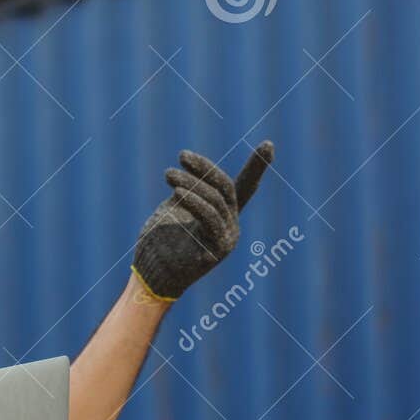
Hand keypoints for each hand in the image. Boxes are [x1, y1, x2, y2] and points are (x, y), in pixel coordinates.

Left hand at [132, 142, 273, 301]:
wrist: (150, 276)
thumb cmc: (158, 243)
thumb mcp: (174, 208)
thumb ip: (188, 191)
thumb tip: (192, 175)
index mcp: (223, 216)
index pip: (245, 187)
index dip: (256, 167)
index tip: (269, 144)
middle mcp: (231, 227)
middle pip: (226, 188)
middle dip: (204, 168)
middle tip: (181, 156)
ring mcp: (227, 239)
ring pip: (217, 201)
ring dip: (191, 184)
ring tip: (169, 175)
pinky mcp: (217, 250)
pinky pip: (210, 218)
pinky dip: (195, 201)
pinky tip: (177, 192)